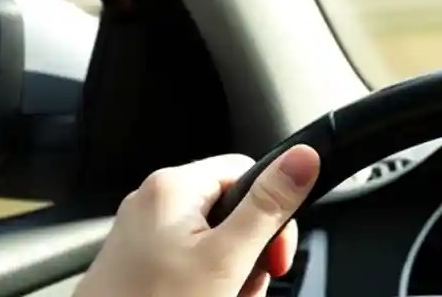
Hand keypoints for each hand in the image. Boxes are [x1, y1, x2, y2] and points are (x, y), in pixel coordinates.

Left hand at [74, 145, 320, 296]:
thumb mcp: (226, 259)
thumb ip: (267, 207)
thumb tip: (304, 157)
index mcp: (173, 186)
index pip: (247, 172)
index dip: (270, 213)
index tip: (275, 254)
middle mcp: (153, 202)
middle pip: (232, 212)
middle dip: (248, 255)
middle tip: (243, 287)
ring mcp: (142, 234)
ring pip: (213, 244)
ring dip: (229, 277)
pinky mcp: (138, 264)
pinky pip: (188, 263)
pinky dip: (204, 286)